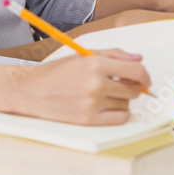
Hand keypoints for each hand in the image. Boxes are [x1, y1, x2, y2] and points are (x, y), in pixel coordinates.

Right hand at [8, 49, 149, 124]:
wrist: (29, 90)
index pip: (136, 71)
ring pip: (126, 105)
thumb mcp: (83, 55)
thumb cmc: (56, 72)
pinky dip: (118, 113)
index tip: (144, 79)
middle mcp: (95, 84)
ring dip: (121, 100)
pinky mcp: (87, 120)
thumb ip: (114, 55)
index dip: (145, 76)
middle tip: (120, 85)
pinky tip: (106, 106)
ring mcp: (92, 103)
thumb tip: (139, 60)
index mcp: (95, 63)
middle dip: (132, 87)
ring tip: (105, 94)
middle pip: (133, 90)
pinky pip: (118, 118)